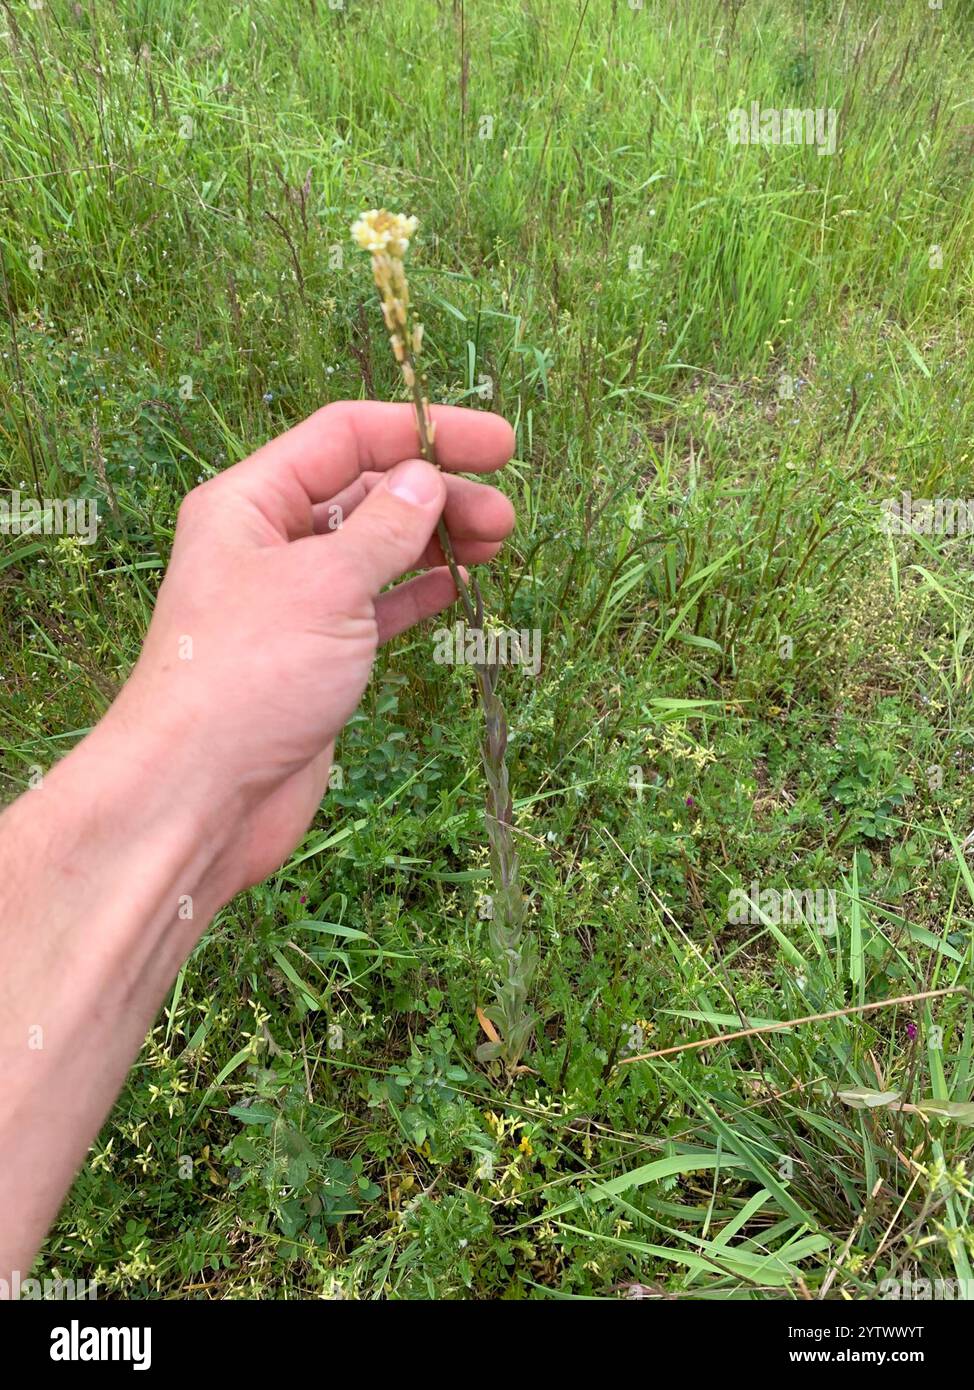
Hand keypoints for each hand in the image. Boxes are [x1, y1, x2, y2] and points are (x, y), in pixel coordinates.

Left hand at [103, 400, 514, 895]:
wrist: (199, 795)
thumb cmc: (247, 677)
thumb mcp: (325, 585)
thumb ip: (384, 528)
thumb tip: (425, 479)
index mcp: (251, 502)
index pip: (346, 437)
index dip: (425, 432)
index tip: (498, 443)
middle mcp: (268, 542)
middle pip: (366, 492)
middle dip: (438, 494)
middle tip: (503, 516)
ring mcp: (293, 601)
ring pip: (375, 550)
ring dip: (435, 542)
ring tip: (496, 545)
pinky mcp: (314, 655)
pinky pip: (374, 606)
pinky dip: (416, 593)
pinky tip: (457, 587)